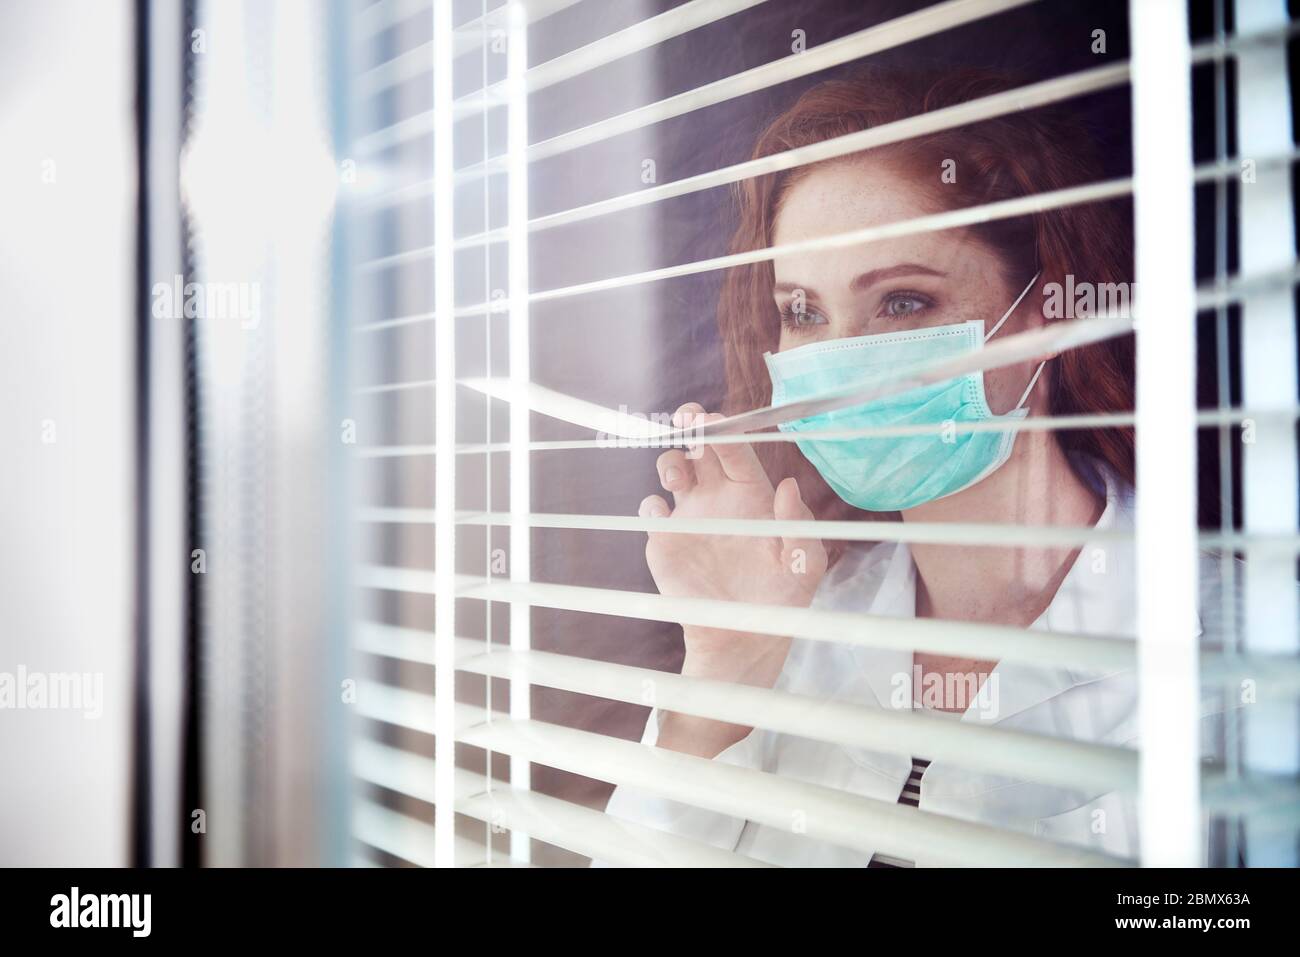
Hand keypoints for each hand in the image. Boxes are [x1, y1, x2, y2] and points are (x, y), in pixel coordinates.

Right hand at [638, 403, 827, 755]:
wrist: (743, 640)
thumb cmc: (780, 603)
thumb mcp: (804, 567)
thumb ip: (801, 527)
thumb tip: (790, 485)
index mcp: (752, 497)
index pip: (737, 452)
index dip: (726, 432)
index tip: (715, 420)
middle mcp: (718, 500)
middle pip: (701, 448)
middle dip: (692, 426)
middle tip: (687, 419)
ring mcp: (689, 518)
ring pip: (673, 470)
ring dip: (671, 461)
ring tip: (679, 476)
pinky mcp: (664, 542)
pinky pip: (650, 510)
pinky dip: (651, 506)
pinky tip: (664, 517)